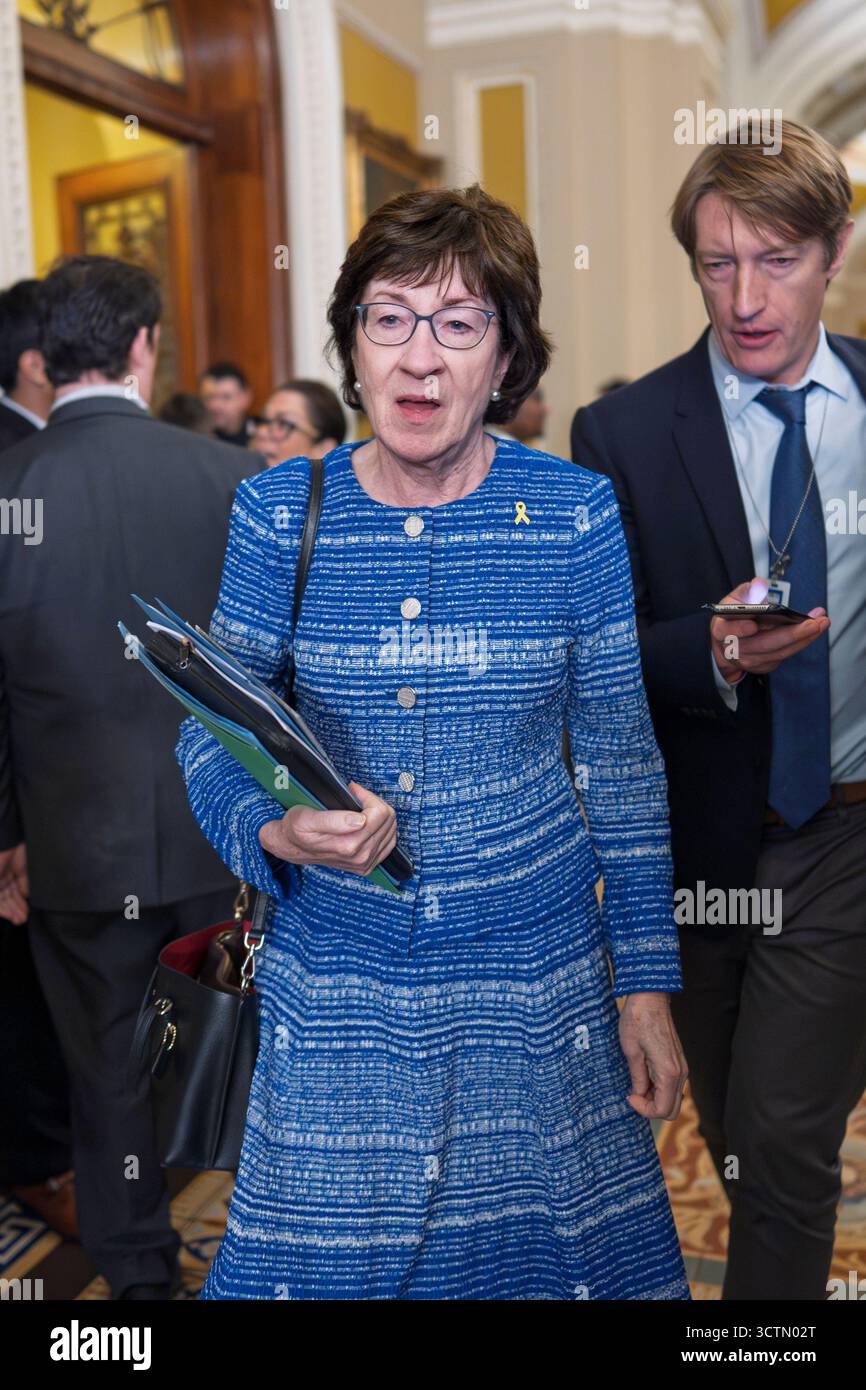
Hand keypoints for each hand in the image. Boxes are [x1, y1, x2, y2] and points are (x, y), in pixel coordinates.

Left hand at [0, 843, 28, 924]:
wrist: (10, 843)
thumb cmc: (19, 853)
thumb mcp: (25, 870)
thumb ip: (25, 884)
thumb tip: (26, 896)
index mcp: (12, 876)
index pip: (16, 894)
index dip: (21, 905)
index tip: (27, 914)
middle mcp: (3, 881)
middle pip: (7, 900)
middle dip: (15, 910)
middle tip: (22, 920)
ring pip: (1, 901)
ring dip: (9, 912)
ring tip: (18, 920)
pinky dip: (2, 909)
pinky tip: (9, 915)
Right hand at [258, 780, 397, 877]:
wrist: (292, 848)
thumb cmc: (297, 830)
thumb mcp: (306, 819)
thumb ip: (334, 820)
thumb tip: (360, 820)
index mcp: (349, 845)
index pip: (380, 813)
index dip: (367, 796)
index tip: (352, 791)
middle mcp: (361, 857)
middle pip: (388, 819)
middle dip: (374, 803)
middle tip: (356, 797)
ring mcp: (365, 863)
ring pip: (391, 829)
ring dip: (378, 814)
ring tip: (360, 809)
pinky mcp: (367, 865)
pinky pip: (389, 842)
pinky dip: (382, 828)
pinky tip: (368, 822)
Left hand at [618, 992, 687, 1120]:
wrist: (651, 997)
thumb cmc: (638, 1020)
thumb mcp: (631, 1051)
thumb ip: (638, 1078)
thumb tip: (638, 1095)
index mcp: (668, 1072)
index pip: (662, 1109)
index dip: (644, 1109)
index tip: (629, 1096)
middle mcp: (680, 1072)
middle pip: (672, 1109)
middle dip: (651, 1108)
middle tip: (633, 1094)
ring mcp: (681, 1067)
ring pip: (673, 1098)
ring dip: (655, 1099)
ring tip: (636, 1084)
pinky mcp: (678, 1061)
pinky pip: (673, 1086)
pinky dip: (659, 1089)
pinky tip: (644, 1077)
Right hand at [710, 578, 829, 682]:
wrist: (727, 644)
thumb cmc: (733, 617)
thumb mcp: (735, 600)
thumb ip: (748, 591)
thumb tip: (759, 585)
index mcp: (722, 629)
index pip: (726, 630)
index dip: (738, 629)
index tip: (753, 625)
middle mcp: (734, 649)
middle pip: (762, 645)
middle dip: (790, 634)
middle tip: (813, 623)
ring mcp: (749, 660)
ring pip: (778, 652)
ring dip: (803, 638)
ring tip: (822, 623)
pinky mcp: (763, 665)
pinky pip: (784, 655)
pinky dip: (802, 643)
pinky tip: (815, 630)